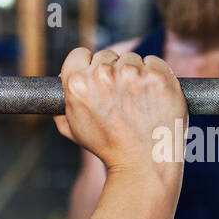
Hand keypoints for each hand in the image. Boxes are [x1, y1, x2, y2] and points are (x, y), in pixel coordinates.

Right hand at [53, 47, 186, 178]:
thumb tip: (61, 83)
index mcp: (77, 83)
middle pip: (107, 55)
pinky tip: (153, 97)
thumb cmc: (109, 148)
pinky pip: (154, 62)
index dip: (88, 66)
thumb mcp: (74, 128)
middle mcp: (103, 74)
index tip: (99, 78)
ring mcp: (132, 73)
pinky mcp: (157, 76)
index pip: (80, 54)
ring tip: (139, 101)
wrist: (143, 164)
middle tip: (122, 96)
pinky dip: (155, 75)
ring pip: (132, 58)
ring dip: (135, 73)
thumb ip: (62, 103)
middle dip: (113, 71)